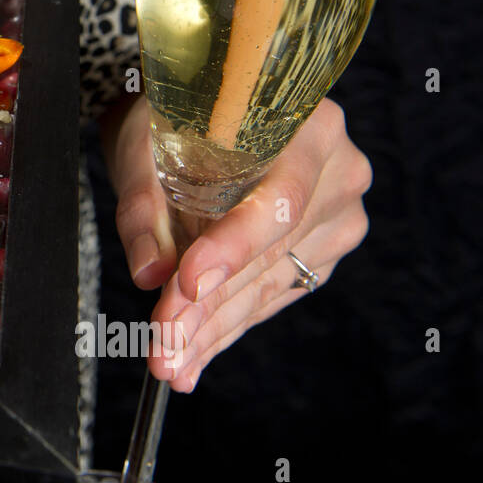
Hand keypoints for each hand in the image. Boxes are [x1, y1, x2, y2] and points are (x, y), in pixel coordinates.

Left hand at [111, 95, 371, 391]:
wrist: (194, 119)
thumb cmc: (171, 122)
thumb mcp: (144, 151)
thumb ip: (145, 210)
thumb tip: (151, 273)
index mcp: (306, 125)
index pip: (276, 200)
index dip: (232, 247)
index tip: (187, 285)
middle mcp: (338, 170)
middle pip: (268, 253)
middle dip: (206, 308)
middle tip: (161, 349)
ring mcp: (338, 214)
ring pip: (267, 285)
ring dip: (213, 331)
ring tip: (169, 363)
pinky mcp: (322, 250)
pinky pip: (271, 295)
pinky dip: (227, 326)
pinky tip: (193, 354)